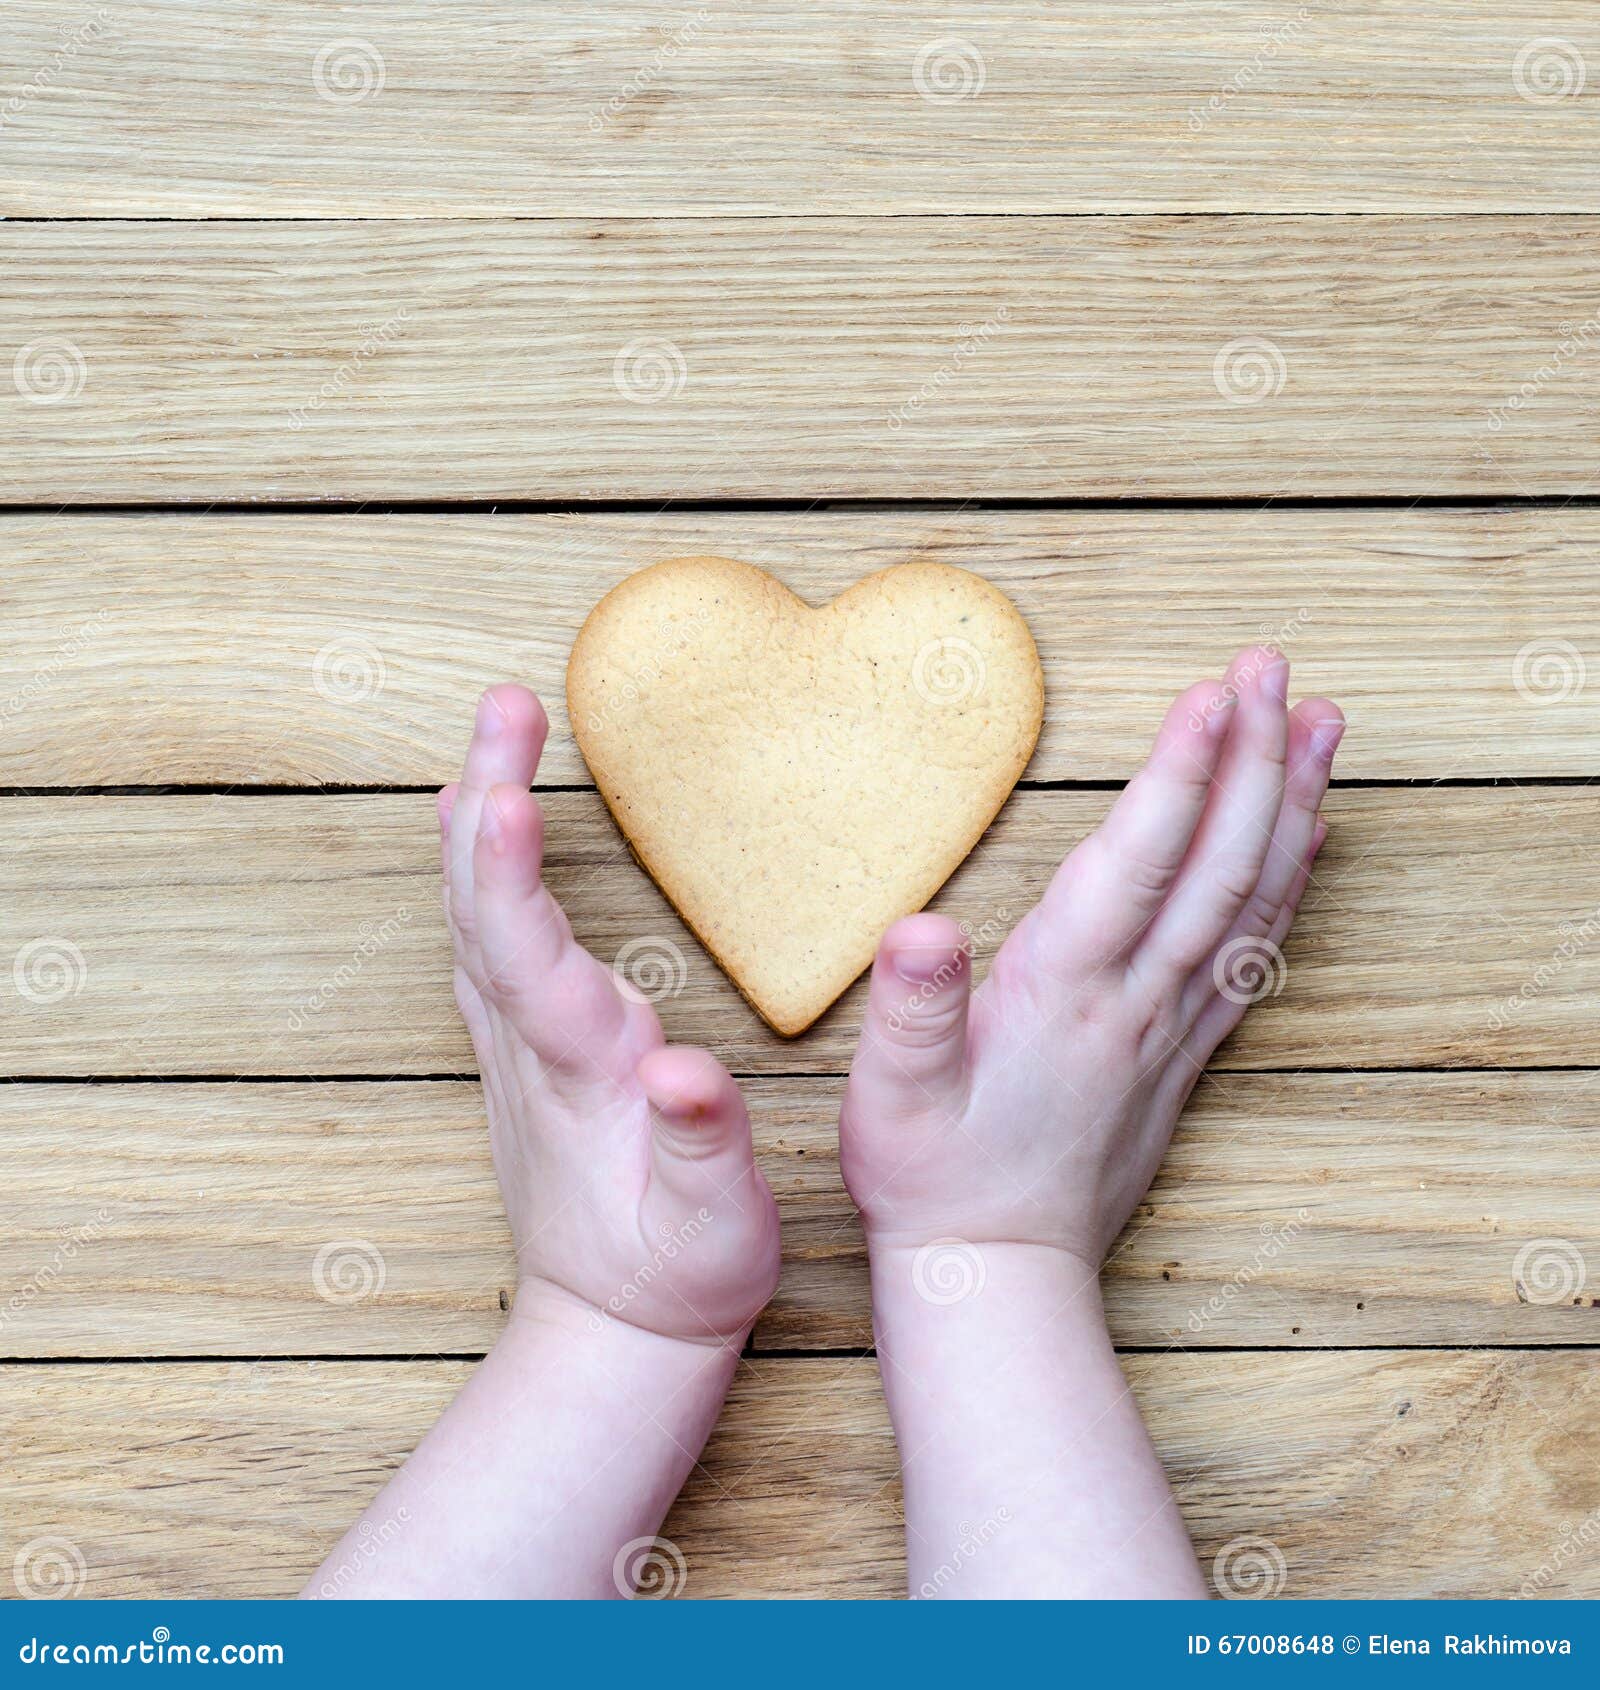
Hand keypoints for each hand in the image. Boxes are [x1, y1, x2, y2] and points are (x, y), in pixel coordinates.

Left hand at [440, 685, 780, 1345]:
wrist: (611, 1328)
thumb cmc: (676, 1279)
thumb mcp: (711, 1232)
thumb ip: (699, 1146)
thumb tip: (680, 1070)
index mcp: (581, 1077)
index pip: (529, 965)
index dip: (507, 878)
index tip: (498, 792)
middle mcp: (531, 1048)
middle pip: (482, 912)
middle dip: (486, 798)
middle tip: (504, 702)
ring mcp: (516, 1045)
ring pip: (473, 915)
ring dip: (475, 814)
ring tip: (494, 723)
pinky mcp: (524, 1046)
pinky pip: (484, 936)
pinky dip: (477, 864)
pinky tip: (478, 815)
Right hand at [840, 647, 1343, 1282]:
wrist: (998, 1272)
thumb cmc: (934, 1182)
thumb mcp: (891, 1100)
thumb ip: (911, 1012)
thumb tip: (920, 925)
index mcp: (1061, 996)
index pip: (1136, 865)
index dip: (1178, 774)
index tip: (1213, 693)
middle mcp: (1132, 1003)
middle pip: (1212, 865)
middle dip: (1249, 758)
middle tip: (1275, 669)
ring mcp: (1167, 1028)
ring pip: (1248, 902)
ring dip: (1288, 807)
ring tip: (1319, 725)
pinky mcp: (1180, 1052)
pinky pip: (1252, 956)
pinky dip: (1288, 886)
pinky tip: (1304, 839)